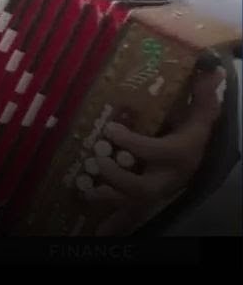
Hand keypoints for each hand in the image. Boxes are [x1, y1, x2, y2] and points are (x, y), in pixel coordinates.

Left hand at [84, 66, 227, 234]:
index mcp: (177, 155)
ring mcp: (152, 191)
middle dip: (118, 178)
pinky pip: (126, 214)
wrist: (195, 161)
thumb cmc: (190, 134)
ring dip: (106, 198)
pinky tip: (93, 228)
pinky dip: (111, 224)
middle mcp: (164, 178)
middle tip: (99, 160)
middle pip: (142, 188)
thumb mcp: (199, 117)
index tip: (111, 127)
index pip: (155, 151)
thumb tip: (213, 70)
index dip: (132, 142)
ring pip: (129, 203)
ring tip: (85, 189)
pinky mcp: (141, 199)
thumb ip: (202, 95)